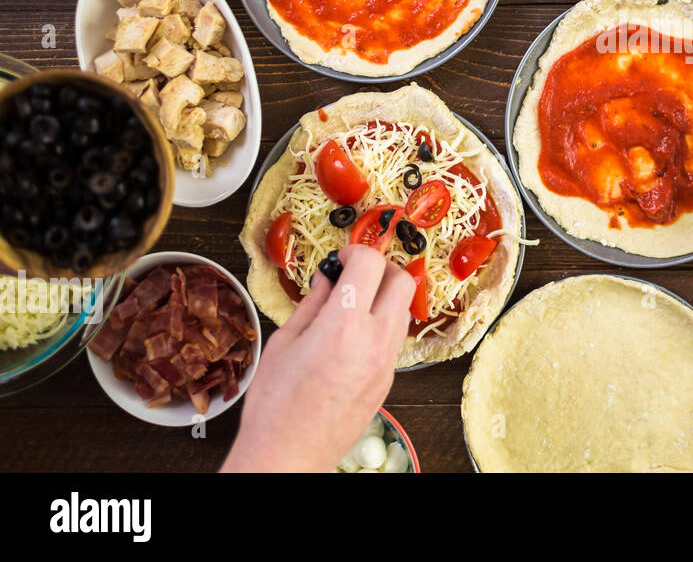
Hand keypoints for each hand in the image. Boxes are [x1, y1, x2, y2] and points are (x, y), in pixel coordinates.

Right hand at [220, 246, 414, 472]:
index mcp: (344, 325)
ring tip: (354, 304)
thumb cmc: (275, 404)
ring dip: (385, 296)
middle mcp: (374, 341)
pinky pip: (395, 339)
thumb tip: (329, 279)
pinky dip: (382, 325)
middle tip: (356, 273)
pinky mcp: (388, 380)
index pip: (370, 264)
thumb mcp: (283, 342)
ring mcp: (386, 362)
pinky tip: (354, 334)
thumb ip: (312, 304)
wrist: (289, 455)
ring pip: (404, 310)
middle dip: (382, 267)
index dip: (356, 251)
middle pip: (403, 281)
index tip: (342, 257)